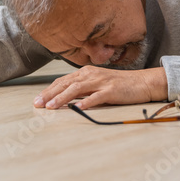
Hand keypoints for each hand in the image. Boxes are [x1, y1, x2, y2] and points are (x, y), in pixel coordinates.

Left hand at [34, 66, 167, 109]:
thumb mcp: (98, 83)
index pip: (62, 81)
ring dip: (62, 98)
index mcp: (86, 73)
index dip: (48, 90)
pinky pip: (97, 96)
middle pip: (66, 84)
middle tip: (37, 104)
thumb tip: (65, 100)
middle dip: (49, 94)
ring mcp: (101, 82)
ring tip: (51, 107)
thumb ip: (83, 89)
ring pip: (77, 89)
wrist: (143, 82)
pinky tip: (78, 108)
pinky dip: (87, 102)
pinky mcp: (112, 90)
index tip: (37, 100)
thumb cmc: (120, 85)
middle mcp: (91, 75)